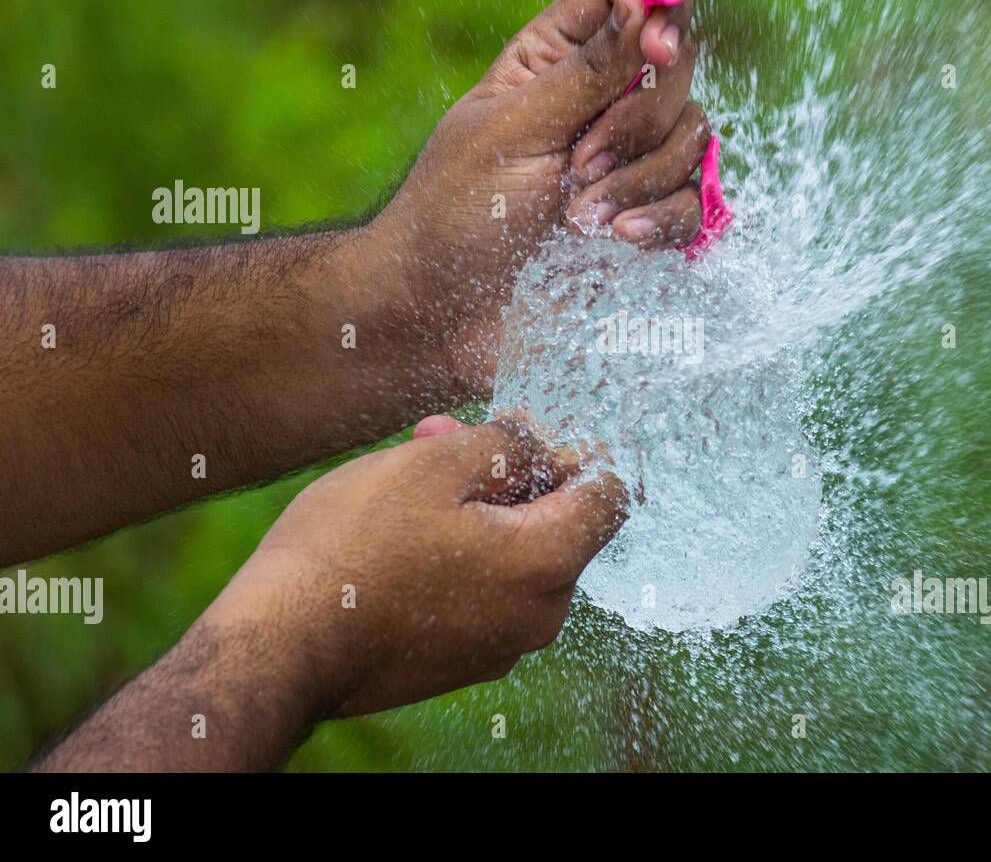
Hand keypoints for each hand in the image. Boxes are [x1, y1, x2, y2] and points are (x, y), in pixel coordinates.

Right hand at [199, 417, 627, 717]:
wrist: (280, 648)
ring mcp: (500, 646)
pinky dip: (461, 554)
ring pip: (513, 556)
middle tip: (446, 438)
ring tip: (412, 475)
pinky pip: (484, 593)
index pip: (608, 496)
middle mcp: (539, 615)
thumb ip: (504, 444)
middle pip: (556, 523)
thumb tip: (539, 443)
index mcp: (547, 563)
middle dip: (509, 472)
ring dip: (478, 509)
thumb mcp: (431, 466)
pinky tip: (403, 531)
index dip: (574, 448)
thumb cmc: (351, 550)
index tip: (524, 429)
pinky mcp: (461, 662)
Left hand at [367, 0, 711, 399]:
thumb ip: (589, 72)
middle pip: (673, 66)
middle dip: (636, 121)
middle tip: (578, 166)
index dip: (655, 7)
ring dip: (640, 180)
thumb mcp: (515, 132)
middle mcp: (596, 103)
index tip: (655, 52)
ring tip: (578, 219)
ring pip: (691, 138)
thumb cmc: (456, 216)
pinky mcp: (645, 221)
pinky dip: (665, 220)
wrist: (445, 317)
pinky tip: (620, 239)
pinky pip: (694, 203)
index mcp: (551, 61)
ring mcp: (626, 163)